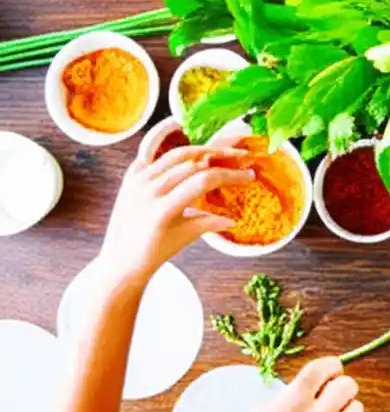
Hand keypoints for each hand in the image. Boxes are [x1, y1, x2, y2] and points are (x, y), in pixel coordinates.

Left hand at [98, 144, 248, 286]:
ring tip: (220, 153)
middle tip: (240, 157)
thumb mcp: (185, 237)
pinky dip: (174, 155)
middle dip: (220, 158)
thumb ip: (210, 222)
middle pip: (192, 162)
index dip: (230, 175)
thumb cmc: (152, 253)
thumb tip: (233, 219)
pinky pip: (155, 157)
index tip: (248, 176)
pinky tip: (189, 156)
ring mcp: (137, 181)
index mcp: (163, 208)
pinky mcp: (130, 178)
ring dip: (201, 151)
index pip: (204, 180)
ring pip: (175, 155)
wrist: (120, 260)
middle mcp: (148, 190)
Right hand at [244, 357, 364, 411]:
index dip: (329, 367)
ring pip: (357, 408)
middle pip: (348, 384)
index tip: (328, 371)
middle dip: (340, 388)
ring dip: (347, 410)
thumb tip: (303, 388)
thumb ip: (286, 396)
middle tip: (330, 395)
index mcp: (296, 399)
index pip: (325, 366)